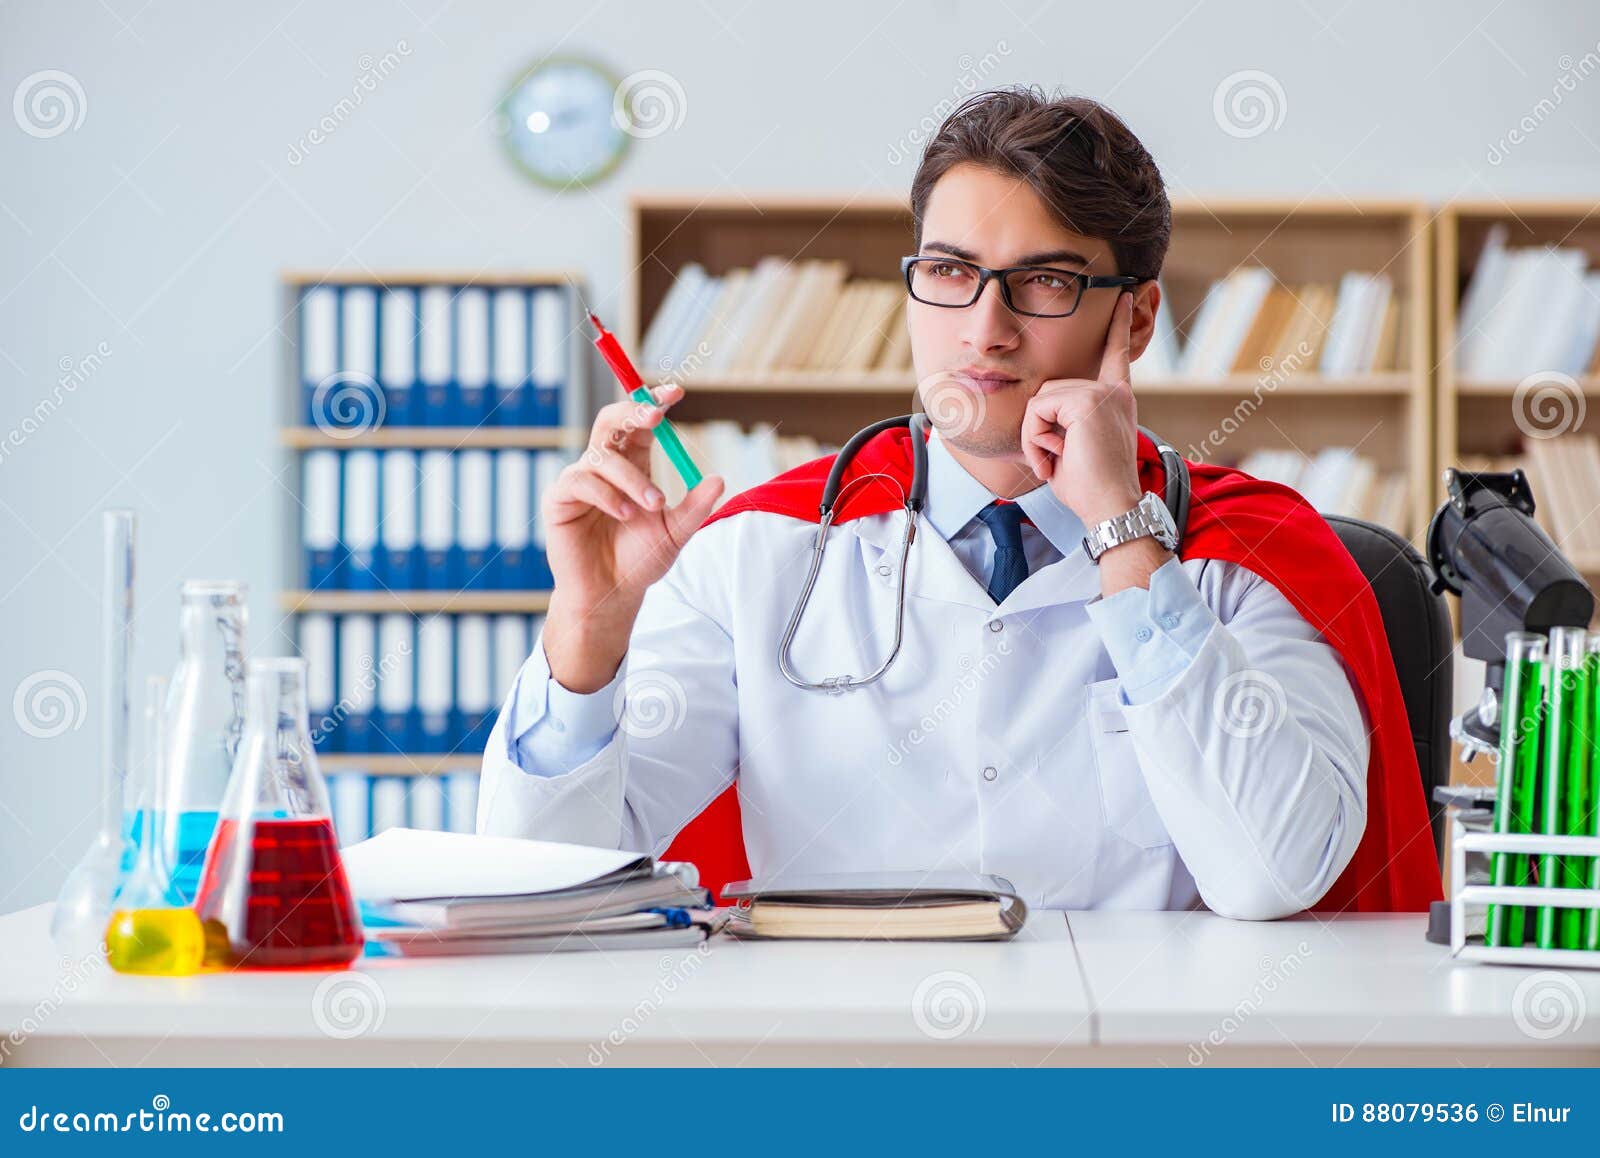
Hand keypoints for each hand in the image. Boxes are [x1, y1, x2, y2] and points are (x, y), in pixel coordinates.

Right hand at [540, 383, 723, 690]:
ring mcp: (580, 480)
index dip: (654, 402)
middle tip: (656, 416)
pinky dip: (608, 496)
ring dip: (632, 479)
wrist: (611, 595)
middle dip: (634, 412)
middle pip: (612, 420)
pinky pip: (582, 482)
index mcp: (632, 465)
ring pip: (603, 457)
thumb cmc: (640, 561)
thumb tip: (719, 480)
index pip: (642, 424)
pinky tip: (624, 516)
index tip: (676, 392)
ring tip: (653, 506)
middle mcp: (605, 466)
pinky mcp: (560, 499)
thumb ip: (695, 507)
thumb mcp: (676, 532)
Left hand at [1019, 291, 1142, 525]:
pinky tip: (1053, 457)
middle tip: (1053, 460)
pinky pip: (1038, 409)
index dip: (1120, 325)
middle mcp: (1112, 391)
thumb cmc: (1092, 489)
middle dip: (1039, 427)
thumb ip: (1063, 422)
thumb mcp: (1074, 447)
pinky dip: (1035, 438)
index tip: (1127, 297)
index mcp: (1116, 399)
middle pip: (1050, 389)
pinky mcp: (1087, 402)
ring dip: (1035, 436)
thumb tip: (1038, 412)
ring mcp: (1101, 394)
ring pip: (1040, 400)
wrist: (1112, 507)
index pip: (1116, 354)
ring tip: (1054, 461)